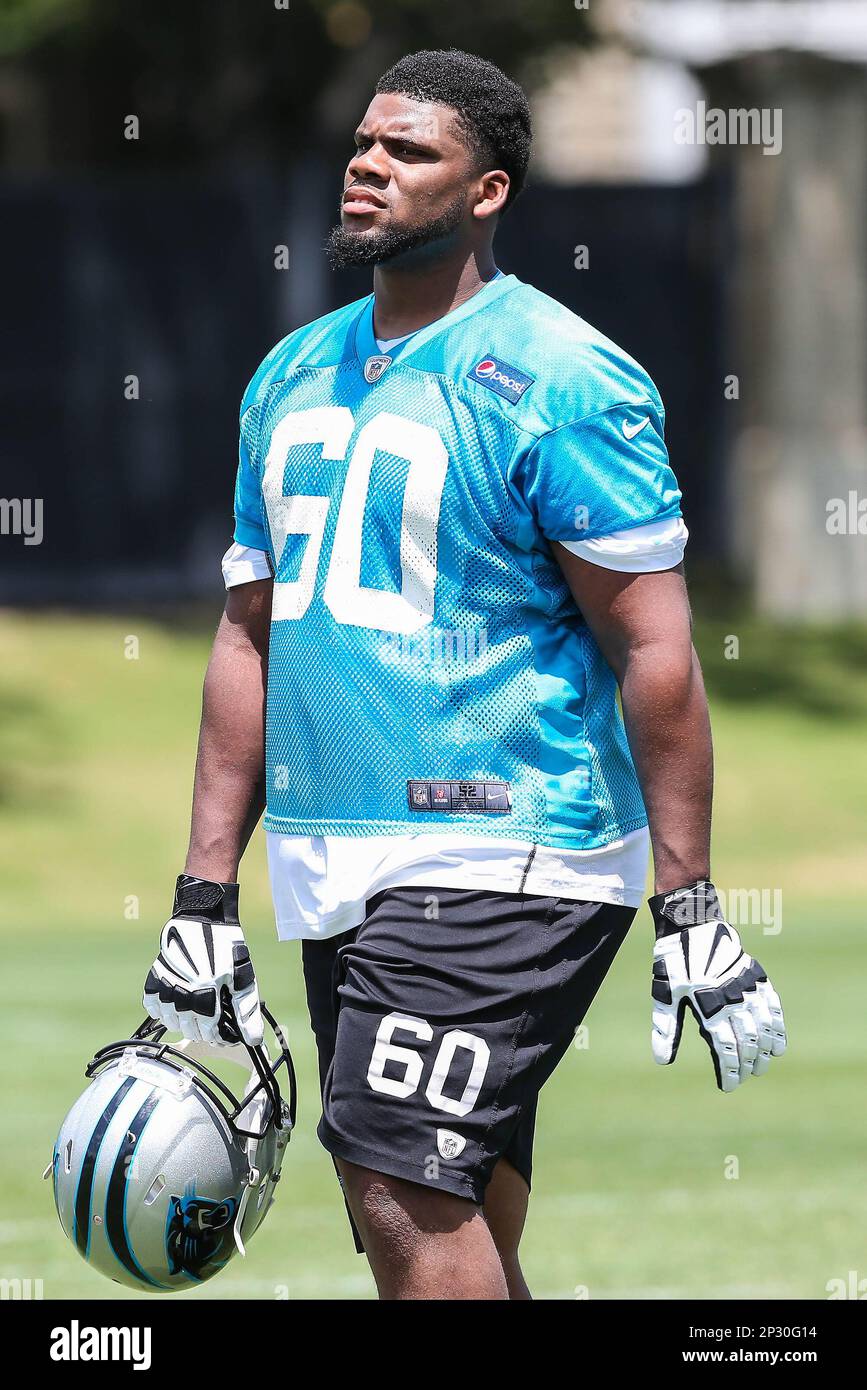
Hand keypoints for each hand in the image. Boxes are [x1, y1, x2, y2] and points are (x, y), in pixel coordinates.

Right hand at [143, 875, 263, 1045]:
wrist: (204, 916)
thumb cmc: (227, 945)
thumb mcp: (242, 976)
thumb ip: (246, 1009)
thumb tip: (253, 1039)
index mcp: (207, 990)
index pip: (208, 1030)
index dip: (218, 1037)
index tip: (223, 1035)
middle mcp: (183, 988)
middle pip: (188, 1027)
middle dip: (202, 1031)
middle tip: (211, 1026)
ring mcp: (167, 982)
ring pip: (169, 1019)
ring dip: (182, 1023)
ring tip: (194, 1018)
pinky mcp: (156, 974)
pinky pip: (151, 1002)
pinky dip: (160, 1010)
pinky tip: (173, 1007)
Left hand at [649, 881, 785, 1091]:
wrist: (691, 921)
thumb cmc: (673, 960)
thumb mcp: (664, 993)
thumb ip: (666, 1027)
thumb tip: (663, 1061)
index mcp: (706, 1004)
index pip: (724, 1047)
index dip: (728, 1070)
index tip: (728, 1085)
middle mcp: (730, 997)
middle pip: (747, 1040)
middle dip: (747, 1064)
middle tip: (745, 1077)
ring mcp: (746, 985)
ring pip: (763, 1026)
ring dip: (765, 1049)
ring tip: (762, 1066)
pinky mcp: (755, 975)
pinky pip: (772, 1005)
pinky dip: (777, 1026)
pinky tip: (778, 1044)